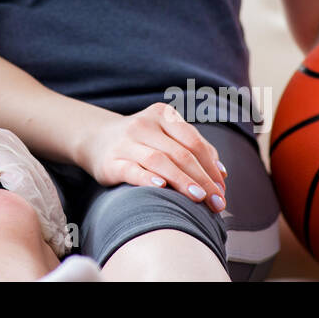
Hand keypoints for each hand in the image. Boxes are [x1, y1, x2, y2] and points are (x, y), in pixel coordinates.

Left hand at [0, 105, 70, 254]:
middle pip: (37, 178)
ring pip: (39, 177)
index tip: (43, 232)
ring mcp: (8, 143)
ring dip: (48, 205)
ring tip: (56, 236)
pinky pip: (32, 174)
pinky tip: (44, 219)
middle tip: (57, 242)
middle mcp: (3, 140)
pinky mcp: (7, 151)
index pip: (21, 177)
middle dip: (49, 211)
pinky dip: (40, 196)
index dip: (35, 206)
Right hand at [79, 102, 226, 212]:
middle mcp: (143, 125)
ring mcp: (125, 142)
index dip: (211, 166)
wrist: (95, 139)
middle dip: (203, 179)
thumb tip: (222, 175)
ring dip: (182, 180)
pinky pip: (131, 170)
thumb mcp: (165, 136)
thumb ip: (193, 149)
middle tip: (217, 202)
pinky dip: (147, 179)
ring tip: (198, 198)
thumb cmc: (141, 142)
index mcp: (162, 115)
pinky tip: (161, 188)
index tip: (222, 190)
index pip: (193, 141)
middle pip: (180, 153)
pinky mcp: (110, 161)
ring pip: (159, 160)